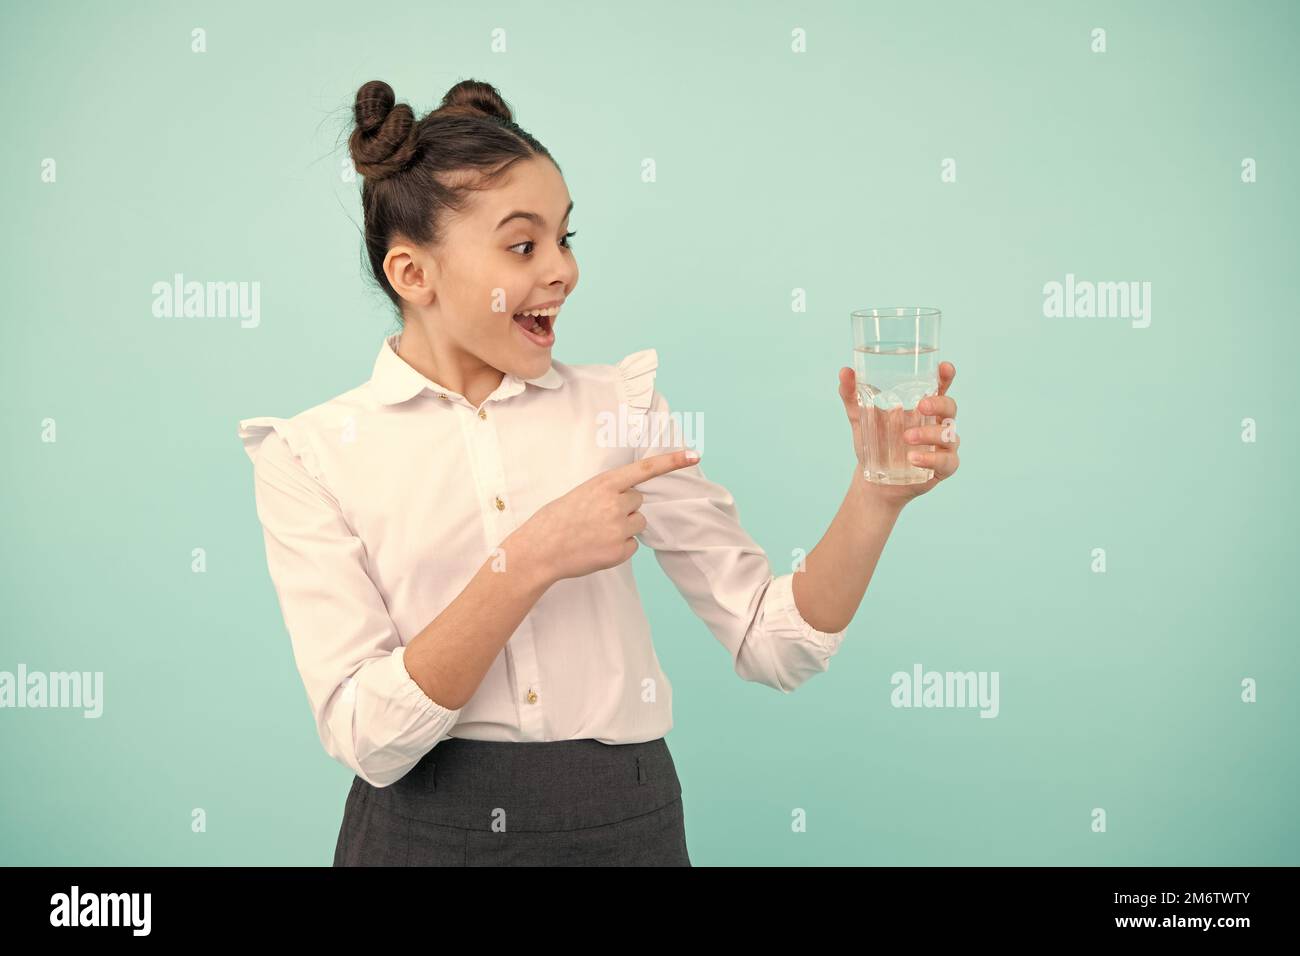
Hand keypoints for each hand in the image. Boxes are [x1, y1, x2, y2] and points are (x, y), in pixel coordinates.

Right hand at [509, 450, 700, 585]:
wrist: (539, 550)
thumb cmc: (557, 520)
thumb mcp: (581, 494)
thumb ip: (608, 492)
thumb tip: (632, 499)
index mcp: (604, 484)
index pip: (645, 469)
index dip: (672, 461)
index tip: (695, 455)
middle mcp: (615, 503)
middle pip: (639, 501)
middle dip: (625, 508)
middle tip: (598, 517)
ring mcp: (618, 528)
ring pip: (639, 524)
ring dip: (624, 527)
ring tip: (596, 532)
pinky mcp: (619, 551)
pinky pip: (631, 546)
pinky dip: (618, 547)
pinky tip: (597, 547)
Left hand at [837, 361, 960, 504]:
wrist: (874, 480)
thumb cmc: (874, 442)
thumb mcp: (860, 417)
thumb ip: (852, 395)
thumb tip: (844, 371)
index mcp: (923, 406)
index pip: (940, 387)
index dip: (946, 376)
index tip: (944, 367)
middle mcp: (937, 423)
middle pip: (950, 407)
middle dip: (938, 404)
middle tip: (920, 405)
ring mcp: (943, 445)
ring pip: (948, 434)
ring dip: (929, 433)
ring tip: (906, 438)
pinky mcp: (944, 466)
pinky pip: (947, 461)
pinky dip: (931, 458)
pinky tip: (913, 459)